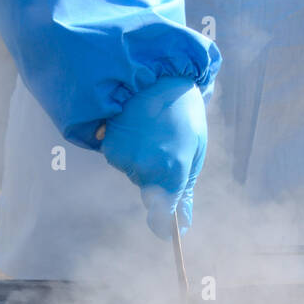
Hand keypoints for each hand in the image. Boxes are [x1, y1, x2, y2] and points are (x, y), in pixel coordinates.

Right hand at [99, 76, 206, 238]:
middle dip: (158, 178)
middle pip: (149, 193)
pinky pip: (120, 160)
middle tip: (168, 146)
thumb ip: (186, 191)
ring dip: (142, 161)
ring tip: (152, 131)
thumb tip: (181, 227)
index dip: (163, 224)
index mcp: (173, 170)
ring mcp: (124, 158)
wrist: (155, 73)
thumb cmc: (183, 113)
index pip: (162, 216)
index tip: (165, 230)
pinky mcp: (108, 147)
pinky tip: (136, 128)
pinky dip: (128, 149)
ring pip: (134, 175)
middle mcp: (145, 168)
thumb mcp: (194, 150)